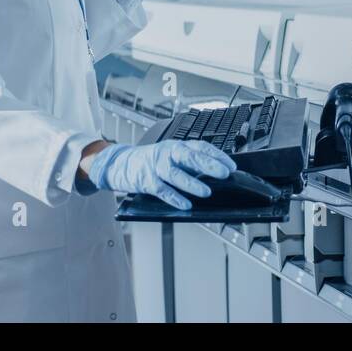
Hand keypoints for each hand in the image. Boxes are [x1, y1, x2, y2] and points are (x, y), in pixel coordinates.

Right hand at [87, 140, 235, 209]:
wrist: (120, 163)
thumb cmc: (150, 160)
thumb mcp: (171, 155)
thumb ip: (190, 162)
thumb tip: (216, 172)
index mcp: (177, 146)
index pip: (201, 147)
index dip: (217, 155)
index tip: (231, 166)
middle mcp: (168, 153)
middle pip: (190, 156)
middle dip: (209, 165)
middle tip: (224, 173)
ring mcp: (156, 167)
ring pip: (176, 174)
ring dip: (192, 183)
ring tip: (206, 192)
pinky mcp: (147, 181)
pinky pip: (162, 190)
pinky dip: (174, 198)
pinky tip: (185, 204)